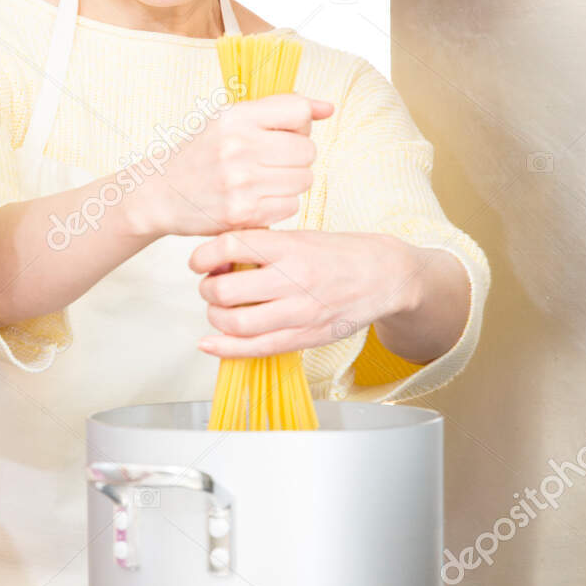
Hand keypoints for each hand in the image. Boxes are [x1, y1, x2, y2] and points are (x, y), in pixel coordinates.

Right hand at [131, 95, 334, 238]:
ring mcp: (240, 182)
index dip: (299, 126)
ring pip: (303, 180)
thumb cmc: (200, 154)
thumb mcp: (230, 119)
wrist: (160, 193)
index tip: (283, 134)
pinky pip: (290, 207)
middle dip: (296, 158)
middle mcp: (238, 147)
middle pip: (307, 151)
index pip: (299, 111)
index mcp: (235, 116)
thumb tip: (328, 108)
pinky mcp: (242, 214)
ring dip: (290, 182)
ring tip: (262, 181)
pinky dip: (279, 205)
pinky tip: (256, 199)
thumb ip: (279, 109)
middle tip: (271, 162)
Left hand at [191, 229, 419, 356]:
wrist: (387, 276)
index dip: (203, 255)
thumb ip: (262, 246)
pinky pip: (255, 349)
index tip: (199, 260)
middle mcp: (294, 279)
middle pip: (226, 290)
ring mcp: (300, 312)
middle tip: (210, 285)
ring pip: (236, 323)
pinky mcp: (305, 337)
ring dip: (215, 317)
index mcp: (290, 246)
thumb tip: (217, 258)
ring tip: (220, 309)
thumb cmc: (342, 254)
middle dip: (207, 289)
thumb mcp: (301, 237)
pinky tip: (210, 343)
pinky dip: (224, 349)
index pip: (230, 245)